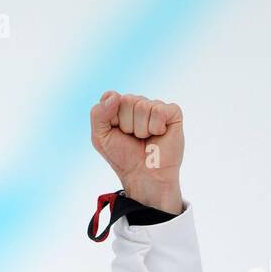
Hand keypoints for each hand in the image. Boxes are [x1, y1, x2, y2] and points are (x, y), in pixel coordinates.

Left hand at [90, 91, 183, 213]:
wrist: (143, 175)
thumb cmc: (123, 157)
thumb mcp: (100, 137)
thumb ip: (98, 114)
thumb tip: (115, 96)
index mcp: (120, 106)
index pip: (110, 97)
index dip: (111, 118)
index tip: (116, 133)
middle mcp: (138, 103)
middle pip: (126, 100)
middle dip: (126, 124)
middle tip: (133, 138)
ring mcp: (156, 107)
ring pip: (142, 106)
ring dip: (140, 129)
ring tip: (145, 139)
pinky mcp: (172, 113)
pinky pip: (159, 111)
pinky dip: (155, 128)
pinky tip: (158, 135)